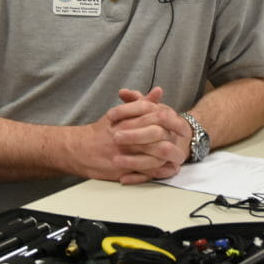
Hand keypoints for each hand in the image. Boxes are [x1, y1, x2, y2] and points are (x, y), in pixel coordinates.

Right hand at [66, 87, 185, 183]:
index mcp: (129, 118)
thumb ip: (141, 103)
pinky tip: (168, 169)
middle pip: (159, 134)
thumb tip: (159, 91)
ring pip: (155, 153)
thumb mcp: (121, 113)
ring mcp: (126, 151)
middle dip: (175, 139)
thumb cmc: (101, 131)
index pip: (158, 115)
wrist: (79, 149)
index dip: (174, 121)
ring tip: (179, 158)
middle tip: (185, 143)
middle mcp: (128, 133)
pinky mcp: (122, 167)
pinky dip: (160, 171)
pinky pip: (146, 170)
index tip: (183, 126)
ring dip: (170, 157)